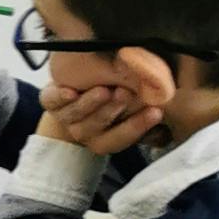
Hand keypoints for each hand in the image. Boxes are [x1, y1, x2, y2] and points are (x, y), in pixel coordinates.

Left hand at [39, 76, 156, 157]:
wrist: (79, 80)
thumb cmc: (113, 92)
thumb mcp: (134, 99)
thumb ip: (148, 107)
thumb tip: (168, 121)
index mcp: (105, 137)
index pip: (121, 138)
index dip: (138, 127)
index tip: (156, 111)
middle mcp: (84, 131)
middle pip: (98, 129)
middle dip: (114, 112)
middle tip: (127, 95)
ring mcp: (66, 117)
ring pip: (76, 117)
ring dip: (90, 104)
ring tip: (104, 90)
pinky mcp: (49, 101)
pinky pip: (52, 103)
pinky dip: (60, 98)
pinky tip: (70, 91)